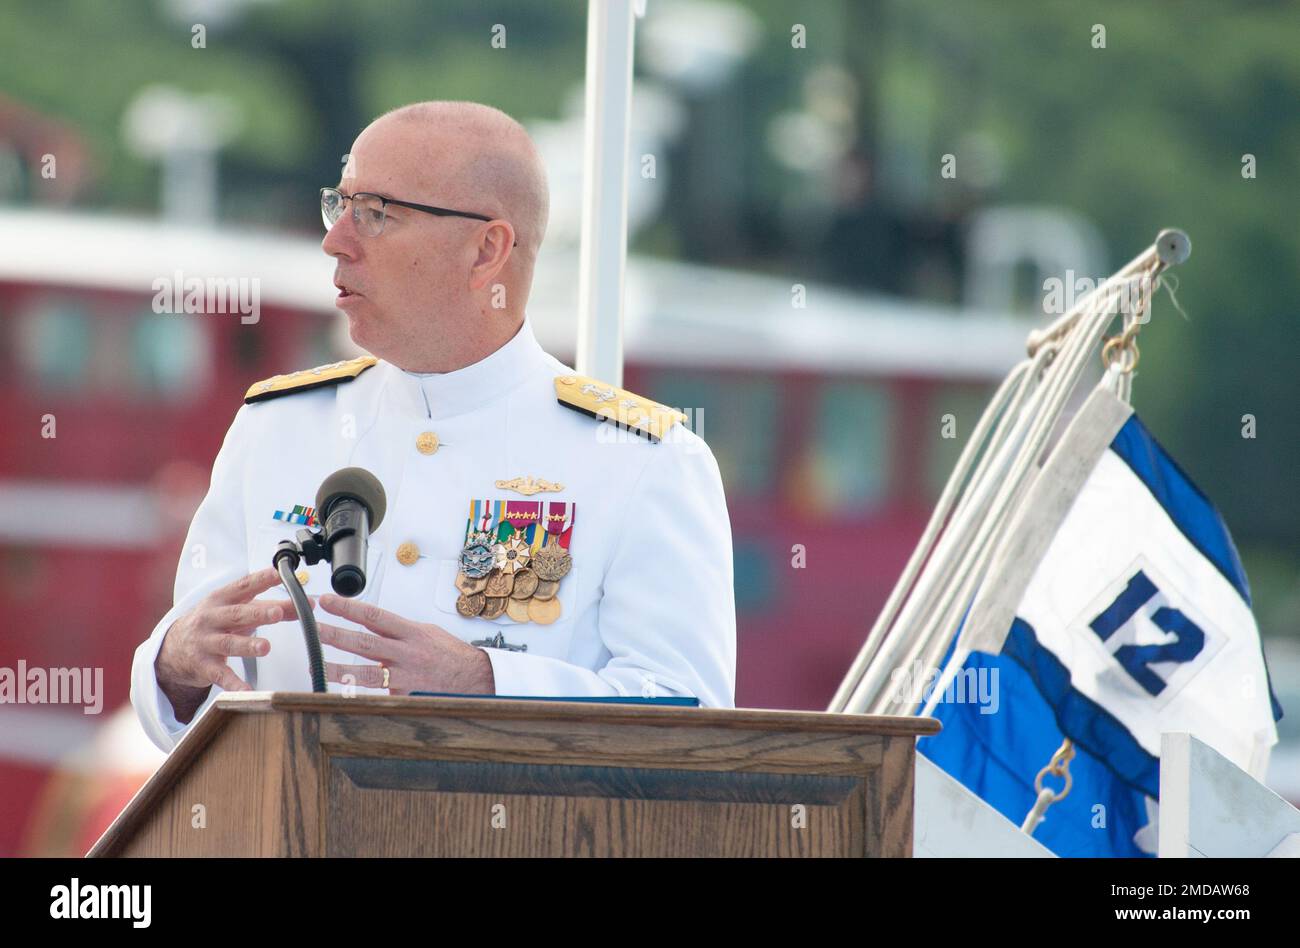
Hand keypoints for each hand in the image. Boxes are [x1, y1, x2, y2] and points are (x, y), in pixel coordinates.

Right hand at [155, 567, 307, 719]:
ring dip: (247, 645)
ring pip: (228, 643)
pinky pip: (220, 675)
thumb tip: (305, 605)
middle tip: (278, 613)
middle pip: (237, 614)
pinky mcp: (204, 666)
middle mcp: (212, 618)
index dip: (262, 579)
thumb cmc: (213, 623)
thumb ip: (271, 608)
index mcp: (222, 599)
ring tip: (266, 648)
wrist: (172, 648)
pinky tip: (248, 690)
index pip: (244, 586)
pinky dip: (234, 684)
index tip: (280, 573)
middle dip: (258, 613)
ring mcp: (206, 642)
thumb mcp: (237, 610)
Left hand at [316, 594, 494, 695]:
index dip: (348, 607)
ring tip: (315, 664)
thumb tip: (369, 621)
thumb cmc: (451, 655)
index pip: (374, 615)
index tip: (327, 601)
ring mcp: (404, 677)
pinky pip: (377, 694)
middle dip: (333, 633)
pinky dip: (360, 692)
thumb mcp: (426, 632)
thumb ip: (396, 629)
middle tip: (312, 626)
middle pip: (363, 641)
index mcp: (412, 633)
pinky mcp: (404, 696)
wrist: (476, 680)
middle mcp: (406, 653)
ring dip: (336, 668)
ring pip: (364, 672)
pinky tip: (341, 691)